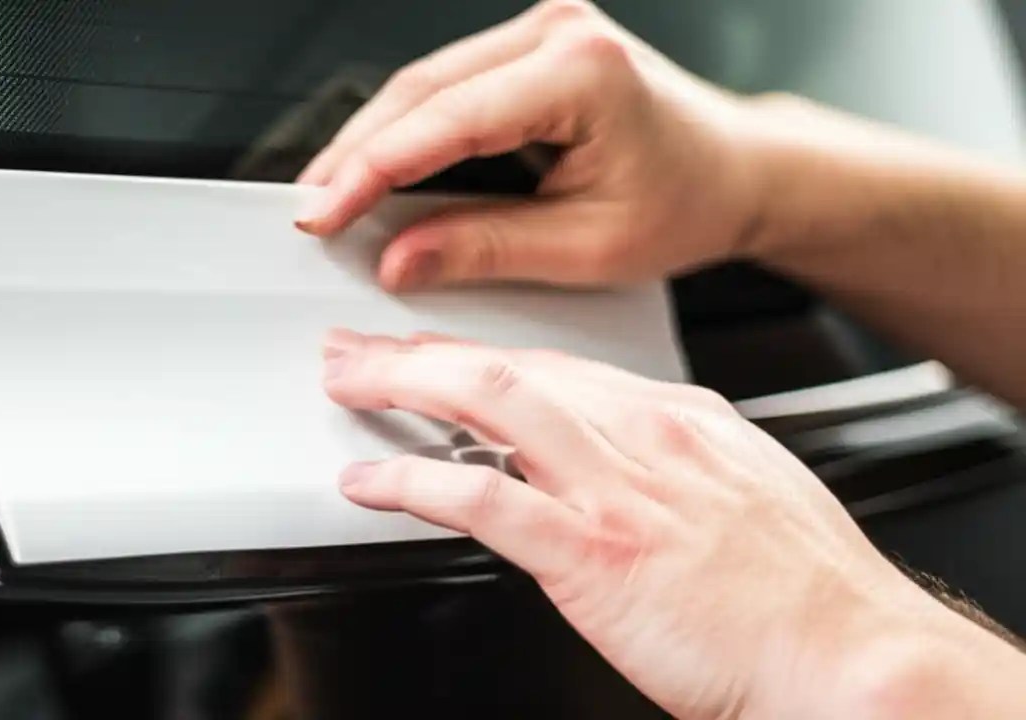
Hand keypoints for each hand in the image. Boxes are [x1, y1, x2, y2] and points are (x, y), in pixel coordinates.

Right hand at [294, 0, 764, 291]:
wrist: (738, 172)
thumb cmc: (690, 200)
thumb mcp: (587, 246)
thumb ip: (485, 248)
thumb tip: (400, 257)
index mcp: (581, 72)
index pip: (445, 119)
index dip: (370, 170)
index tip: (323, 213)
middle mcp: (559, 33)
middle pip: (421, 89)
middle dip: (356, 153)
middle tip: (312, 210)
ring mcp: (544, 33)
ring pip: (426, 84)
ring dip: (375, 140)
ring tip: (334, 196)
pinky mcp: (534, 50)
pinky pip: (450, 87)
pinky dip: (410, 131)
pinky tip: (381, 168)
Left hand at [322, 329, 1025, 718]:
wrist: (852, 655)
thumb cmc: (806, 594)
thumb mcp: (746, 497)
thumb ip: (674, 471)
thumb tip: (622, 469)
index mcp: (678, 421)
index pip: (560, 366)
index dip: (485, 357)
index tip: (441, 355)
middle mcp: (642, 436)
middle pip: (513, 367)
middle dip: (425, 351)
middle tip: (363, 347)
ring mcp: (615, 489)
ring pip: (489, 403)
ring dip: (404, 384)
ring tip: (348, 381)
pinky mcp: (592, 553)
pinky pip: (481, 500)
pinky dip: (412, 483)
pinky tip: (369, 483)